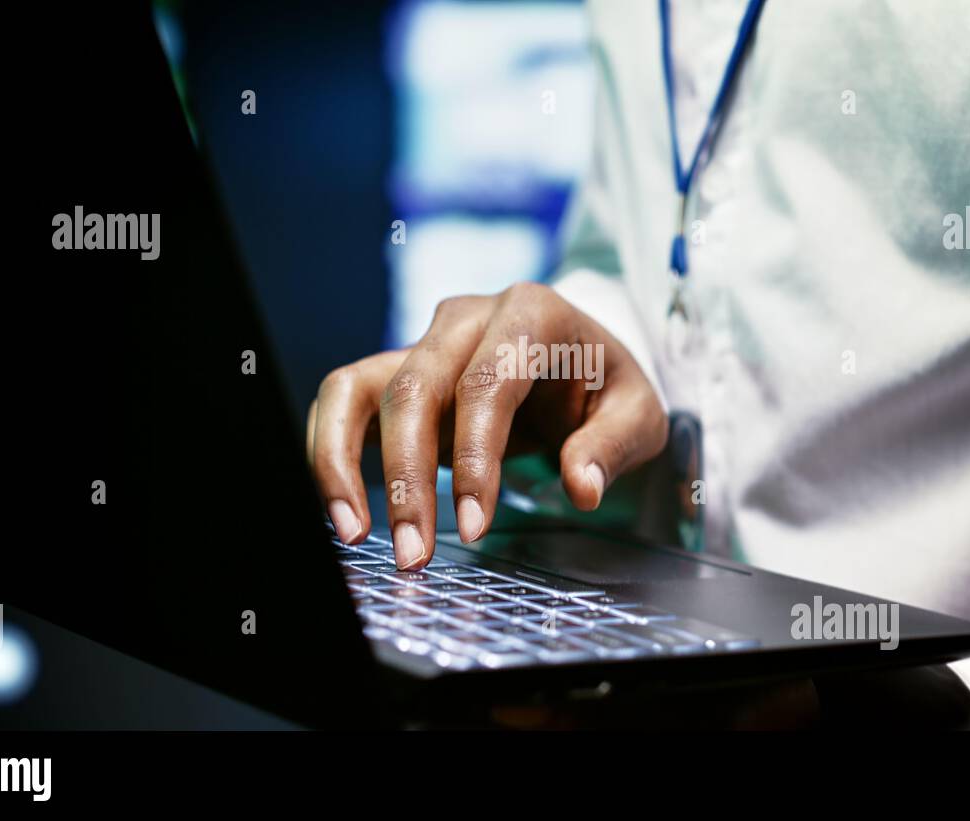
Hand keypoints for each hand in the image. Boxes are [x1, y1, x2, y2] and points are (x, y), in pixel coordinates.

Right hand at [306, 282, 667, 568]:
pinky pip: (344, 399)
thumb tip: (582, 488)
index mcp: (532, 313)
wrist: (581, 359)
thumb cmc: (606, 386)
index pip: (488, 383)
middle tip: (416, 554)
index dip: (474, 458)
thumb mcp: (639, 413)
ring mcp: (425, 341)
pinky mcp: (397, 370)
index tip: (472, 527)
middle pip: (415, 388)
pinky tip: (342, 510)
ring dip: (345, 463)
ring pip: (360, 388)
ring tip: (354, 534)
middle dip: (407, 478)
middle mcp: (467, 318)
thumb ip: (612, 446)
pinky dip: (330, 450)